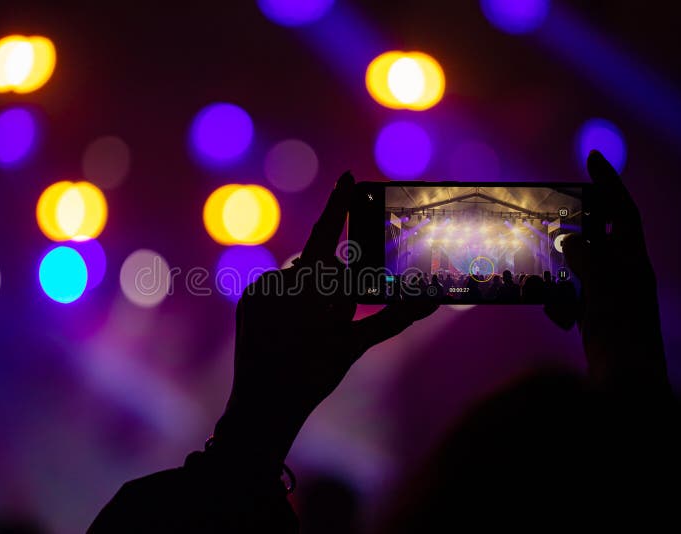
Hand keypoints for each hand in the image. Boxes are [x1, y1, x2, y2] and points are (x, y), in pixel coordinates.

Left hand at [212, 172, 437, 468]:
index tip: (348, 177)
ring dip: (309, 292)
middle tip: (331, 320)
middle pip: (319, 264)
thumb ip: (393, 317)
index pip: (329, 233)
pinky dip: (287, 299)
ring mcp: (261, 287)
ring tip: (307, 331)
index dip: (341, 204)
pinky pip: (275, 286)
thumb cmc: (313, 374)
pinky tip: (288, 328)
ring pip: (297, 276)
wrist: (262, 404)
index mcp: (312, 286)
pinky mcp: (248, 298)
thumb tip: (431, 299)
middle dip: (331, 282)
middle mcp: (282, 278)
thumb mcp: (355, 344)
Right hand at [557, 151, 668, 392]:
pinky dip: (559, 303)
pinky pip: (571, 297)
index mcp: (634, 262)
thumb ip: (588, 260)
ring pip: (579, 269)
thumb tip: (570, 238)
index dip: (610, 183)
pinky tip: (557, 315)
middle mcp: (625, 275)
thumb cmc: (622, 336)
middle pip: (598, 237)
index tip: (592, 157)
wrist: (627, 387)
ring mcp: (610, 297)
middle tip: (548, 219)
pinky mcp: (595, 317)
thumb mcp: (605, 291)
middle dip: (574, 230)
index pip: (623, 212)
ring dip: (560, 272)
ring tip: (543, 279)